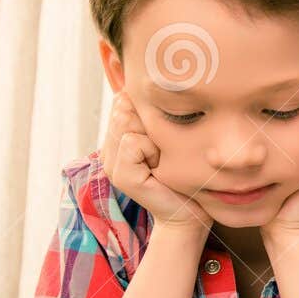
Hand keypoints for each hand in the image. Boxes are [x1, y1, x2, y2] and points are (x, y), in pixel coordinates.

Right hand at [100, 92, 208, 230]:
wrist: (190, 211)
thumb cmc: (183, 173)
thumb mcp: (167, 137)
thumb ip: (150, 115)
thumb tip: (139, 85)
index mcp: (116, 139)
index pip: (122, 101)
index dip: (147, 111)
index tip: (162, 136)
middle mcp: (108, 150)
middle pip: (123, 109)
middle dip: (150, 123)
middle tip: (163, 150)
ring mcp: (111, 164)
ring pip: (126, 122)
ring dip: (153, 137)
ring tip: (161, 158)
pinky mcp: (121, 176)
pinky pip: (132, 142)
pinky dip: (152, 150)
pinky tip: (159, 166)